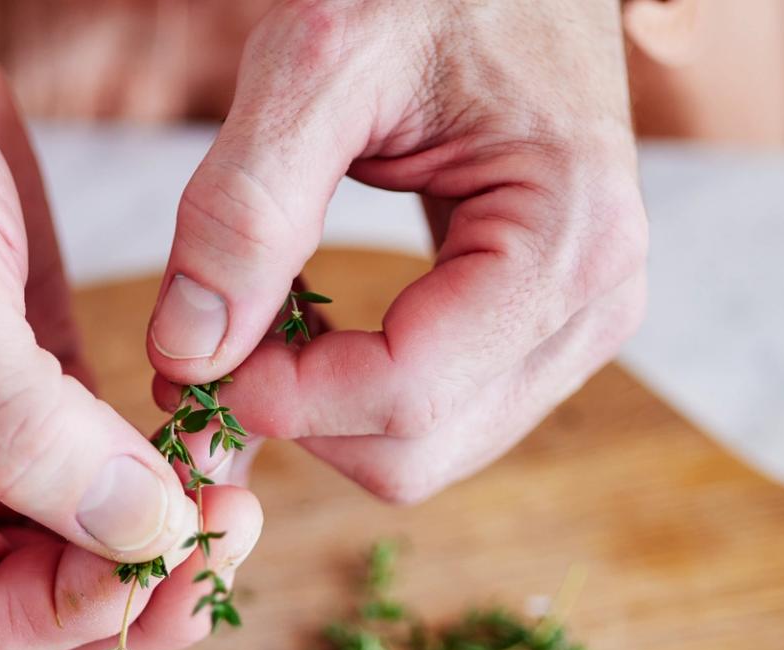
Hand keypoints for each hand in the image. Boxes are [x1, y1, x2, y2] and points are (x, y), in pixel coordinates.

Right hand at [0, 0, 262, 649]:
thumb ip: (23, 429)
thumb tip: (139, 536)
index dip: (87, 612)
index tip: (177, 552)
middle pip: (40, 618)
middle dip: (137, 598)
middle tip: (227, 533)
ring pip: (80, 565)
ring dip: (162, 549)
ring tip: (231, 491)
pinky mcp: (26, 411)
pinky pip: (102, 491)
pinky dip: (161, 489)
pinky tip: (215, 452)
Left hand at [146, 0, 647, 503]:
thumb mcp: (317, 60)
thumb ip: (248, 204)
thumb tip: (188, 351)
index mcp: (568, 240)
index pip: (406, 397)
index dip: (280, 398)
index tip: (188, 357)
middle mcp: (595, 306)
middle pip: (415, 453)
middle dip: (296, 419)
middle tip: (202, 354)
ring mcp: (578, 328)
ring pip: (422, 454)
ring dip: (319, 415)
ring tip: (251, 327)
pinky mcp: (542, 334)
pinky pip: (433, 419)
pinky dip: (350, 397)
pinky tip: (304, 330)